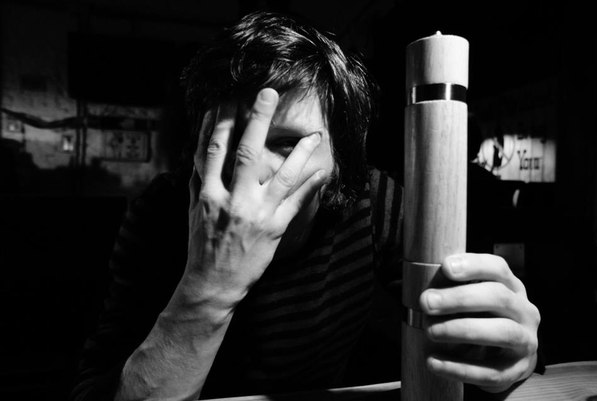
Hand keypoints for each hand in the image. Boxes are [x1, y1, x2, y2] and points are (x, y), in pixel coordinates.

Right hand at [185, 88, 326, 308]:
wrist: (212, 283)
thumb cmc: (202, 247)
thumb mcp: (194, 213)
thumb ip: (199, 183)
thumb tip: (200, 156)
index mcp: (208, 194)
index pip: (213, 150)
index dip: (220, 121)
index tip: (229, 98)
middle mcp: (231, 200)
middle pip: (245, 152)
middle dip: (257, 119)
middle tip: (268, 93)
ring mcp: (255, 214)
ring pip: (280, 175)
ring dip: (299, 152)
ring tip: (314, 135)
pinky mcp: (273, 229)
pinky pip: (296, 203)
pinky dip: (311, 186)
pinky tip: (324, 171)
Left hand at [420, 253, 540, 392]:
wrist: (506, 358)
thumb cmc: (482, 319)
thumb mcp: (472, 300)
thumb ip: (453, 291)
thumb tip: (425, 291)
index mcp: (511, 287)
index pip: (497, 268)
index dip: (472, 266)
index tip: (445, 267)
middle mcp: (524, 311)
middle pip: (498, 297)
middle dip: (460, 298)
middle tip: (427, 302)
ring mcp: (525, 340)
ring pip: (502, 332)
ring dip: (462, 330)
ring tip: (431, 331)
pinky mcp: (517, 370)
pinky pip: (491, 372)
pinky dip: (460, 368)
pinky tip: (434, 362)